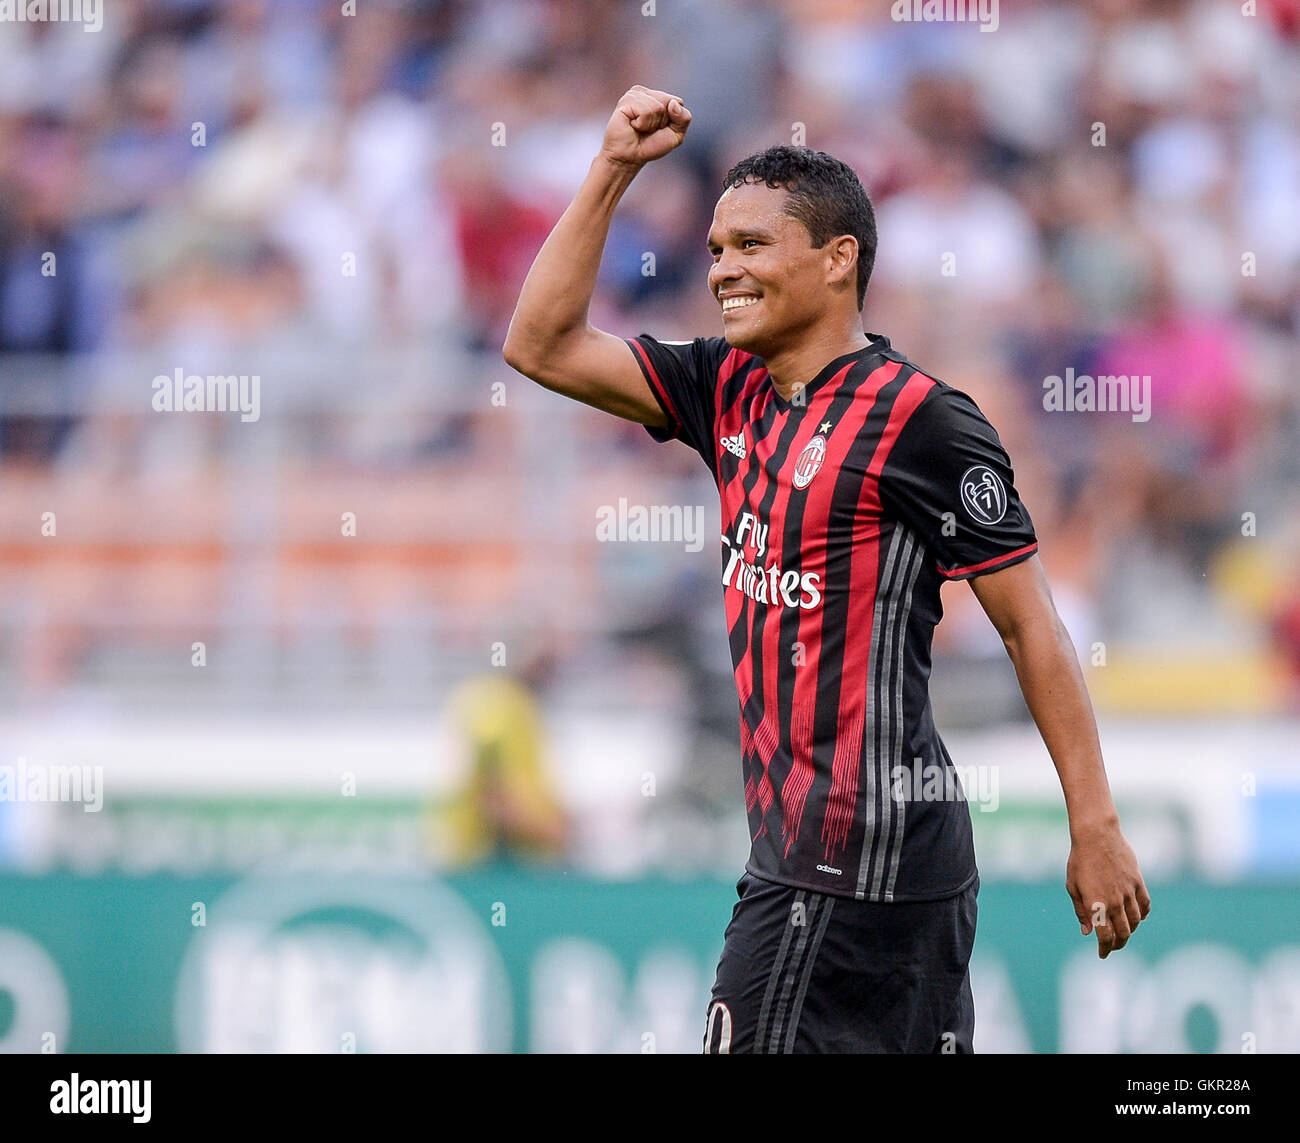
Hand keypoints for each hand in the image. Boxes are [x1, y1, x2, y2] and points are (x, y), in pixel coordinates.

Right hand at [599, 85, 690, 168]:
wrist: (630, 158)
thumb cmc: (650, 146)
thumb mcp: (675, 135)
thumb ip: (684, 118)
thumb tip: (673, 103)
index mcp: (657, 97)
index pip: (677, 102)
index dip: (673, 120)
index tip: (660, 129)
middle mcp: (645, 93)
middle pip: (668, 102)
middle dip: (662, 122)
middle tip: (648, 130)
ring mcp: (634, 95)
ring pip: (657, 107)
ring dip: (651, 124)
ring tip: (639, 128)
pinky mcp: (625, 101)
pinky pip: (645, 111)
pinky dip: (642, 124)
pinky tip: (632, 126)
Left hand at [1066, 823, 1150, 957]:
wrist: (1097, 835)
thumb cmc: (1080, 860)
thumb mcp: (1073, 886)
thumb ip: (1081, 911)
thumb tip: (1087, 932)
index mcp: (1097, 904)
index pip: (1105, 936)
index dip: (1105, 948)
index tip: (1102, 954)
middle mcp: (1115, 902)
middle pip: (1123, 932)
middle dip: (1118, 944)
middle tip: (1112, 947)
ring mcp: (1129, 892)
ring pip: (1136, 921)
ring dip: (1131, 930)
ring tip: (1123, 932)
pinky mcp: (1138, 882)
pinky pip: (1145, 904)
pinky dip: (1144, 914)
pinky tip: (1139, 917)